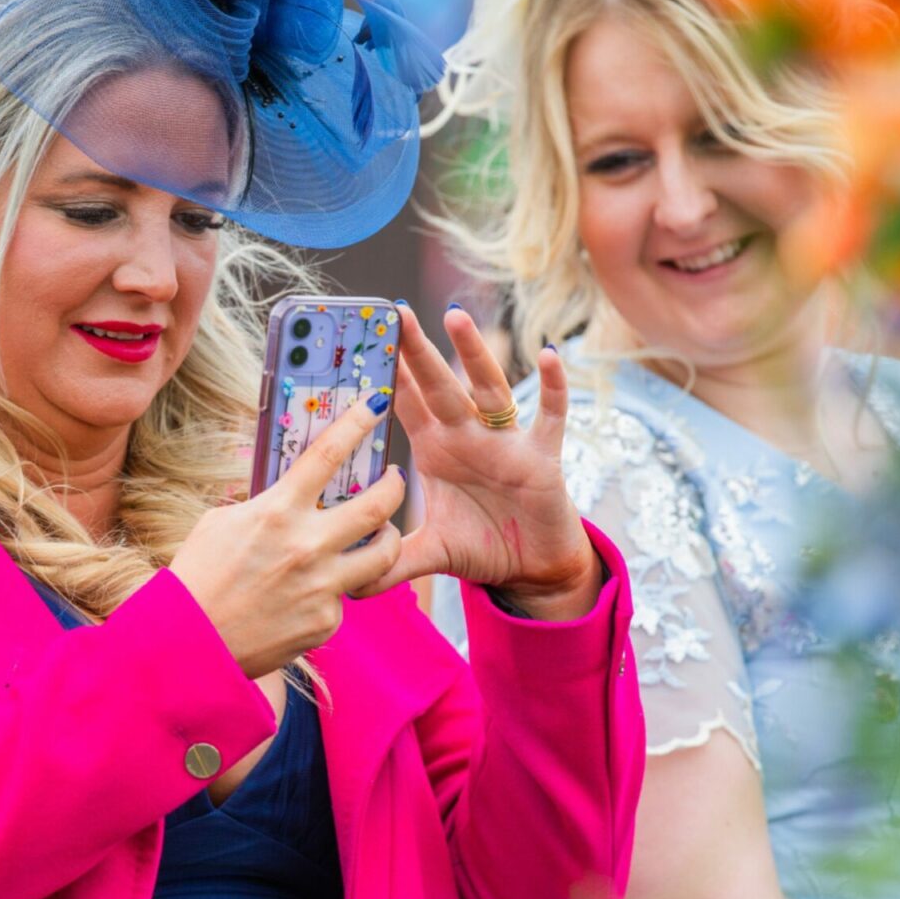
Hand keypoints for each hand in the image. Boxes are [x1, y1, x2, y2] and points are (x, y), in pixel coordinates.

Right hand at [171, 394, 406, 677]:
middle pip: (378, 506)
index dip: (356, 424)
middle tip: (396, 479)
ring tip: (383, 534)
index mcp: (277, 512)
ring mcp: (322, 586)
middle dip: (395, 486)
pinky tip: (307, 594)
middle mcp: (307, 546)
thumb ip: (261, 504)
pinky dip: (332, 590)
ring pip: (383, 554)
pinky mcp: (326, 620)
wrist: (190, 645)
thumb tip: (286, 491)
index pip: (327, 455)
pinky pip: (344, 596)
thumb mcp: (221, 522)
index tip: (376, 405)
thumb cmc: (197, 577)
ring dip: (389, 538)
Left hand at [382, 305, 600, 617]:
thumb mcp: (431, 553)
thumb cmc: (482, 545)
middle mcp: (467, 436)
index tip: (361, 339)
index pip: (404, 403)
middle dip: (417, 351)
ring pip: (488, 389)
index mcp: (436, 449)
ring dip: (473, 354)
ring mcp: (505, 442)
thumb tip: (347, 587)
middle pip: (438, 386)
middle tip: (395, 311)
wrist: (533, 568)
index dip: (384, 374)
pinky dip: (552, 387)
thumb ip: (391, 563)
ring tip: (454, 317)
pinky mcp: (542, 457)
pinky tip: (549, 355)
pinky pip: (550, 415)